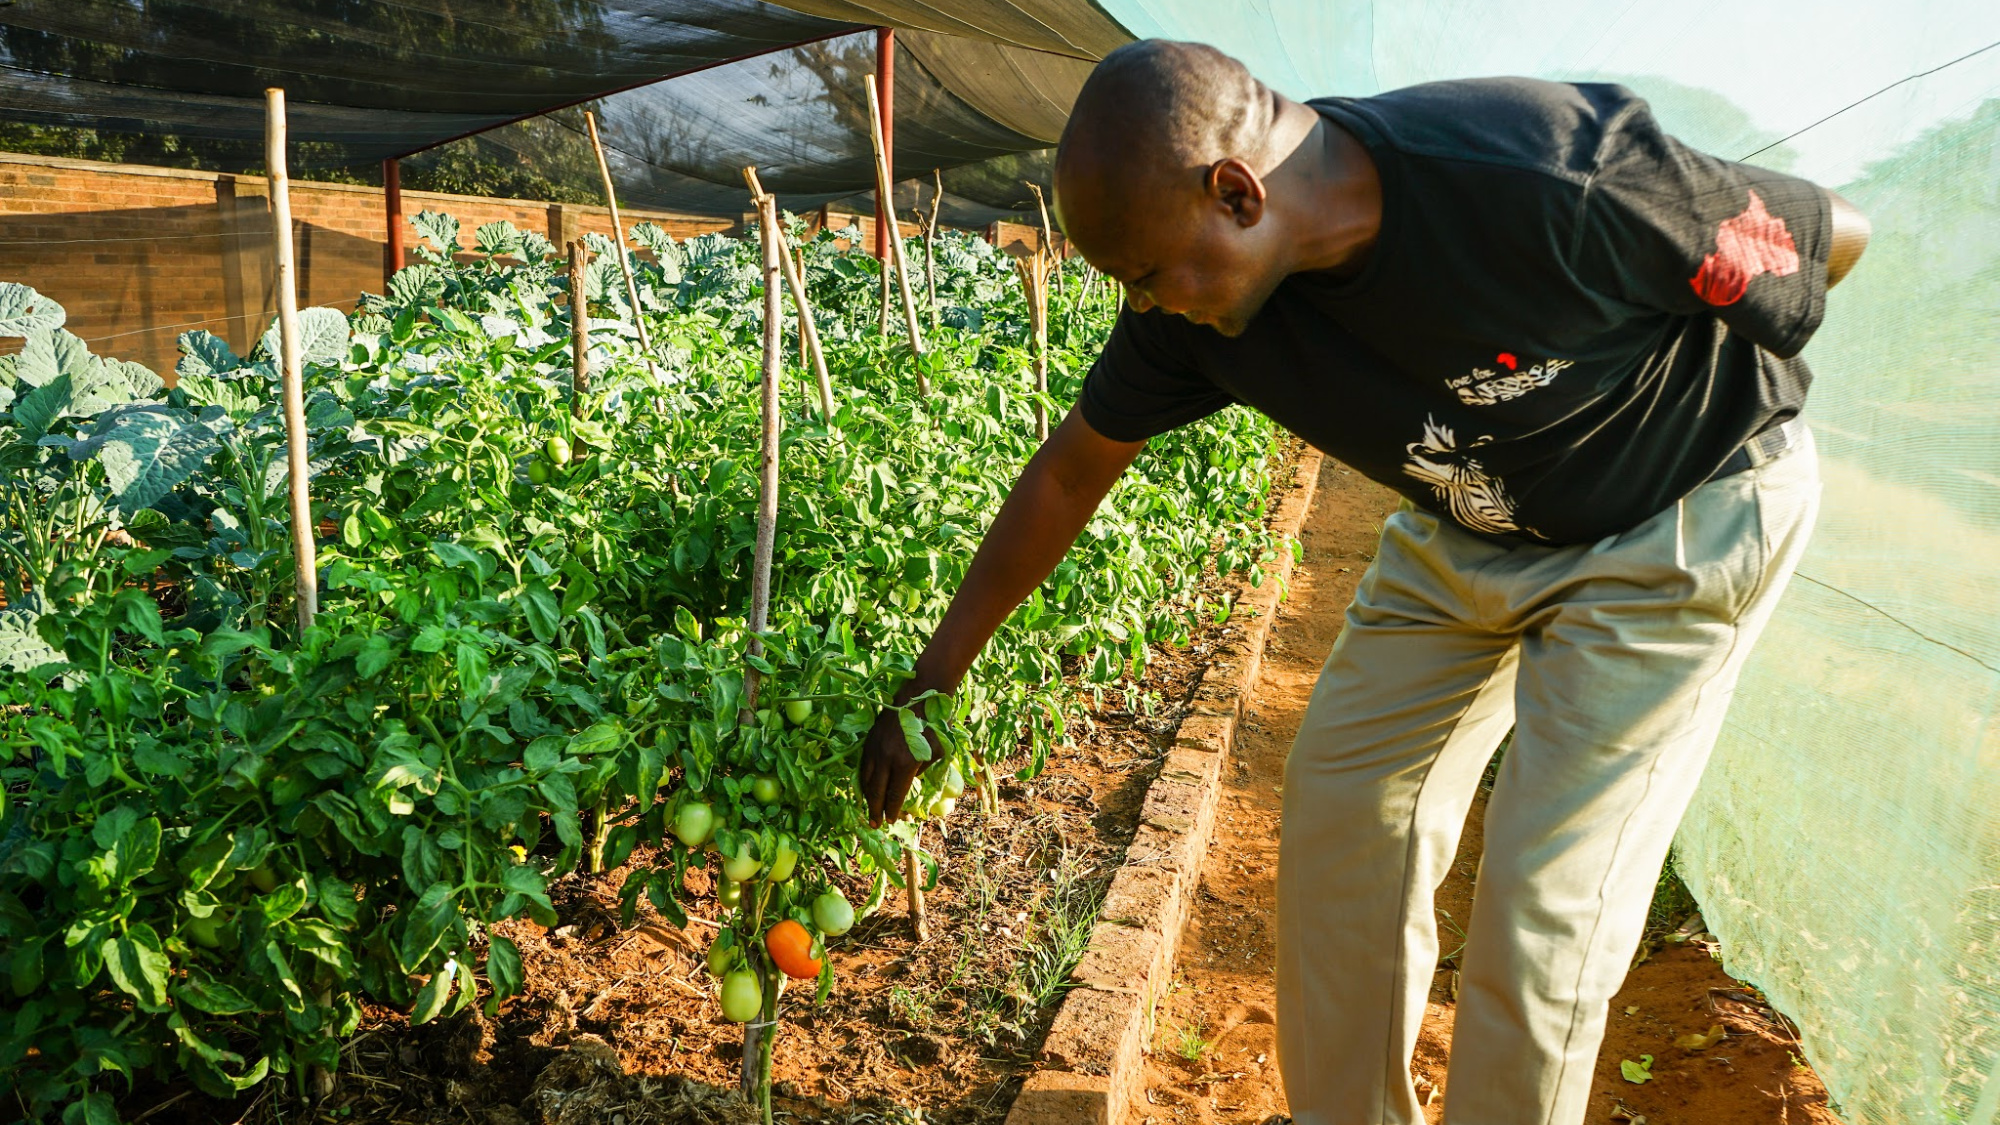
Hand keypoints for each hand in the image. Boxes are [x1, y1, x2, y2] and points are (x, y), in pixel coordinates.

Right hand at [858, 690, 940, 826]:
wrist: (918, 697)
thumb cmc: (933, 725)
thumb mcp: (937, 752)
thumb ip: (922, 770)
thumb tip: (909, 781)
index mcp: (905, 763)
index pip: (895, 794)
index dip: (892, 809)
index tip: (891, 820)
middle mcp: (886, 759)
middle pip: (877, 791)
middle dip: (876, 810)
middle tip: (875, 824)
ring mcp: (875, 749)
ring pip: (866, 780)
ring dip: (867, 797)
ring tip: (869, 810)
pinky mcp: (869, 741)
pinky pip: (863, 766)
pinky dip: (863, 780)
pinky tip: (865, 788)